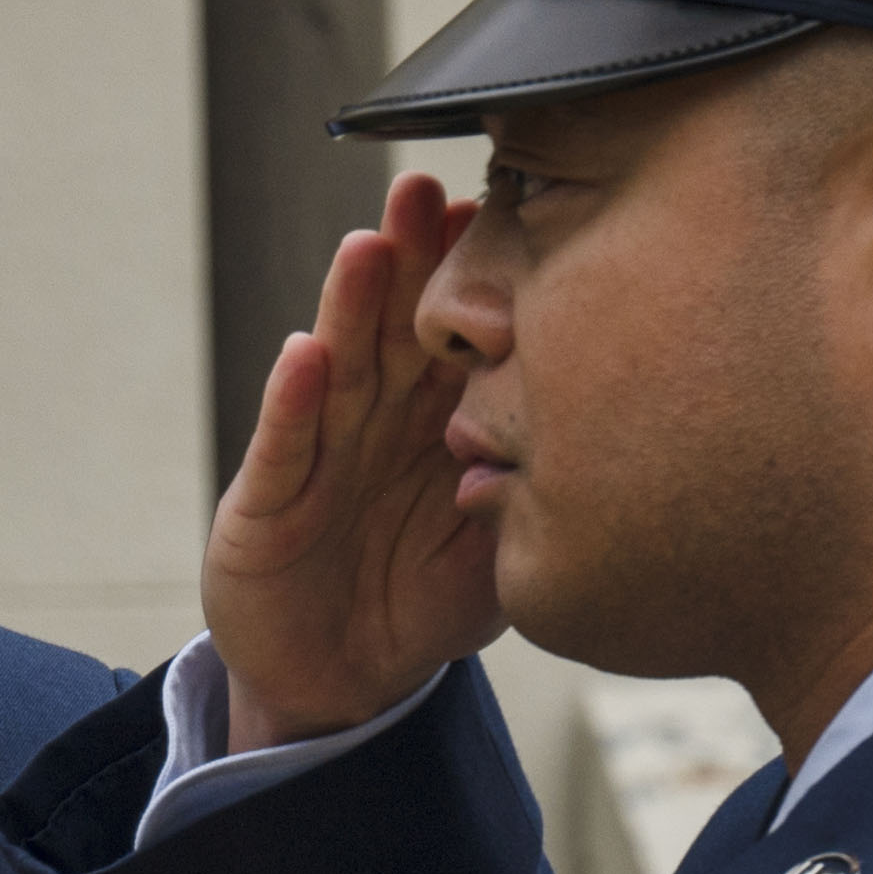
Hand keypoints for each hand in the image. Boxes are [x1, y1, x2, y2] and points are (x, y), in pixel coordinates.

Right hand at [198, 166, 487, 747]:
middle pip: (393, 328)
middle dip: (408, 258)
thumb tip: (606, 438)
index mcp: (434, 420)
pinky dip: (294, 404)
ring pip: (338, 370)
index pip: (457, 335)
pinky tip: (307, 355)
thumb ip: (534, 491)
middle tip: (427, 188)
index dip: (474, 276)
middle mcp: (374, 424)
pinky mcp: (267, 508)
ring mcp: (318, 459)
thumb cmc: (421, 603)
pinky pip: (286, 449)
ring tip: (371, 244)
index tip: (503, 210)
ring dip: (351, 306)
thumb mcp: (501, 548)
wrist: (341, 685)